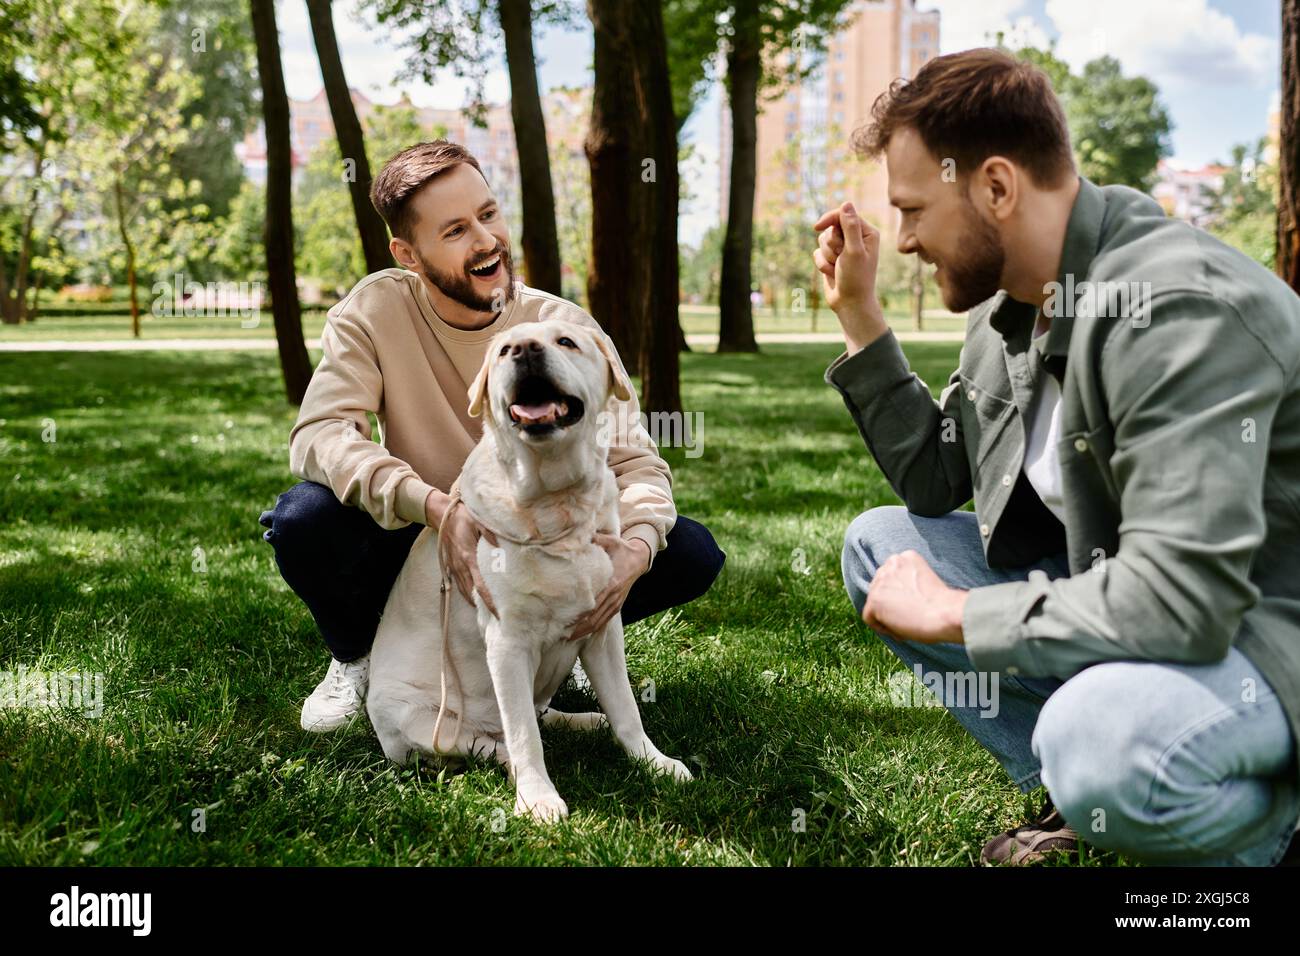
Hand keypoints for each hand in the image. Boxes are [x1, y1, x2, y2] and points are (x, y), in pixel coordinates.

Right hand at [429, 492, 499, 617]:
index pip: (481, 586)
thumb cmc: (463, 516)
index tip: (500, 613)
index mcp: (469, 557)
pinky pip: (460, 586)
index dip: (490, 601)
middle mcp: (460, 567)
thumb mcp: (479, 520)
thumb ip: (491, 534)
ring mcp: (454, 568)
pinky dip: (468, 595)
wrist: (441, 514)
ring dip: (477, 603)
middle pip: (473, 594)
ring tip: (490, 614)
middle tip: (499, 618)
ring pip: (465, 592)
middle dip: (485, 607)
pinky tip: (477, 600)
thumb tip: (503, 547)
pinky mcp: (451, 567)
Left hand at [566, 532, 650, 640]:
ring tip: (564, 637)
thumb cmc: (620, 549)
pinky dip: (590, 629)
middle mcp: (613, 596)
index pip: (592, 603)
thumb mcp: (609, 541)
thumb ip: (593, 540)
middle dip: (575, 628)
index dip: (578, 614)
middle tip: (557, 633)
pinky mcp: (616, 606)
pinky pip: (602, 622)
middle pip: (592, 618)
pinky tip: (578, 634)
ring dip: (581, 632)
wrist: (639, 558)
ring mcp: (615, 603)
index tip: (562, 620)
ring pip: (597, 623)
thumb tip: (575, 535)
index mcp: (610, 583)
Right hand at [812, 201, 886, 352]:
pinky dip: (822, 263)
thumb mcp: (854, 251)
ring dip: (826, 255)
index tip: (818, 227)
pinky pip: (817, 252)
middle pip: (831, 227)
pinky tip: (831, 273)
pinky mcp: (832, 257)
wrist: (849, 303)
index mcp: (867, 233)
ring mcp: (843, 248)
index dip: (830, 219)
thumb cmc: (856, 279)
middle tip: (841, 258)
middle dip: (831, 244)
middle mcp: (856, 238)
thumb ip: (850, 227)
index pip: (844, 215)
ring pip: (823, 240)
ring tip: (837, 267)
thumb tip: (846, 203)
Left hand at [862, 549, 966, 643]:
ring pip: (875, 603)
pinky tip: (901, 630)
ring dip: (887, 617)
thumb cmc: (944, 605)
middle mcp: (891, 563)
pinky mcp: (874, 599)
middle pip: (881, 588)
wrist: (945, 613)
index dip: (900, 594)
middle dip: (891, 604)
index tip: (913, 605)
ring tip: (908, 624)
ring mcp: (880, 581)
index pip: (892, 576)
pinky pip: (869, 617)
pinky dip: (883, 628)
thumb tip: (895, 600)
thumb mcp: (927, 582)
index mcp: (907, 556)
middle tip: (909, 617)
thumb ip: (908, 583)